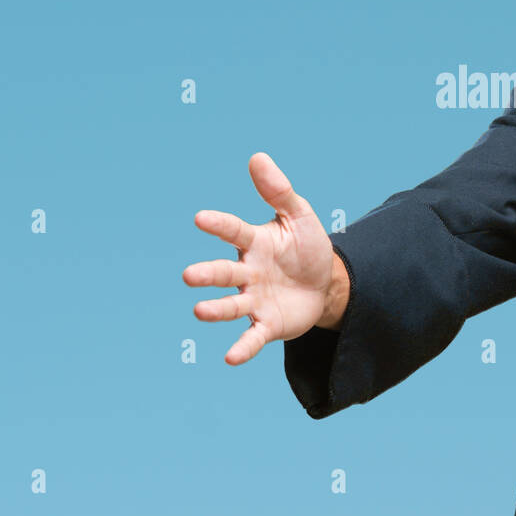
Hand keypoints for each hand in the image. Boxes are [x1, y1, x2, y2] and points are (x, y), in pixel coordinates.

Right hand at [184, 153, 336, 364]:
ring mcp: (254, 300)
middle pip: (224, 273)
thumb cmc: (307, 246)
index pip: (234, 231)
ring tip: (200, 311)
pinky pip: (253, 337)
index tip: (200, 218)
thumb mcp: (299, 216)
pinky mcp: (267, 325)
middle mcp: (247, 272)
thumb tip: (257, 157)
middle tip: (189, 276)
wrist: (326, 284)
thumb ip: (278, 191)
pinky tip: (230, 358)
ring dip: (215, 310)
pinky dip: (242, 348)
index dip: (219, 225)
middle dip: (207, 275)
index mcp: (253, 242)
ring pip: (231, 306)